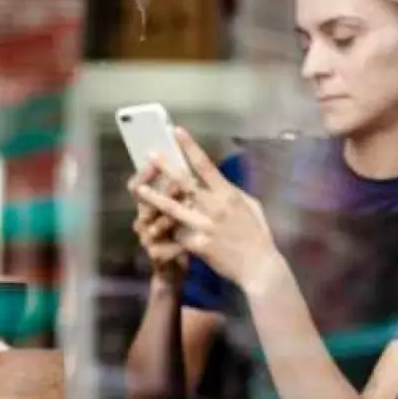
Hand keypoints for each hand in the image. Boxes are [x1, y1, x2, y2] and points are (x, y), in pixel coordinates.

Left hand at [130, 128, 287, 296]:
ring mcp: (205, 226)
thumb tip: (219, 181)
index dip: (190, 148)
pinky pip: (178, 234)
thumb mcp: (251, 206)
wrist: (258, 266)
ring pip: (173, 209)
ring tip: (138, 189)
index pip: (206, 166)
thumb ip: (232, 193)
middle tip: (150, 154)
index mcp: (228, 194)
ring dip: (154, 198)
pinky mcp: (198, 245)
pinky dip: (168, 232)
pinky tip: (155, 229)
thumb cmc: (257, 234)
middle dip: (166, 167)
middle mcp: (215, 207)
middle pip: (185, 183)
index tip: (177, 132)